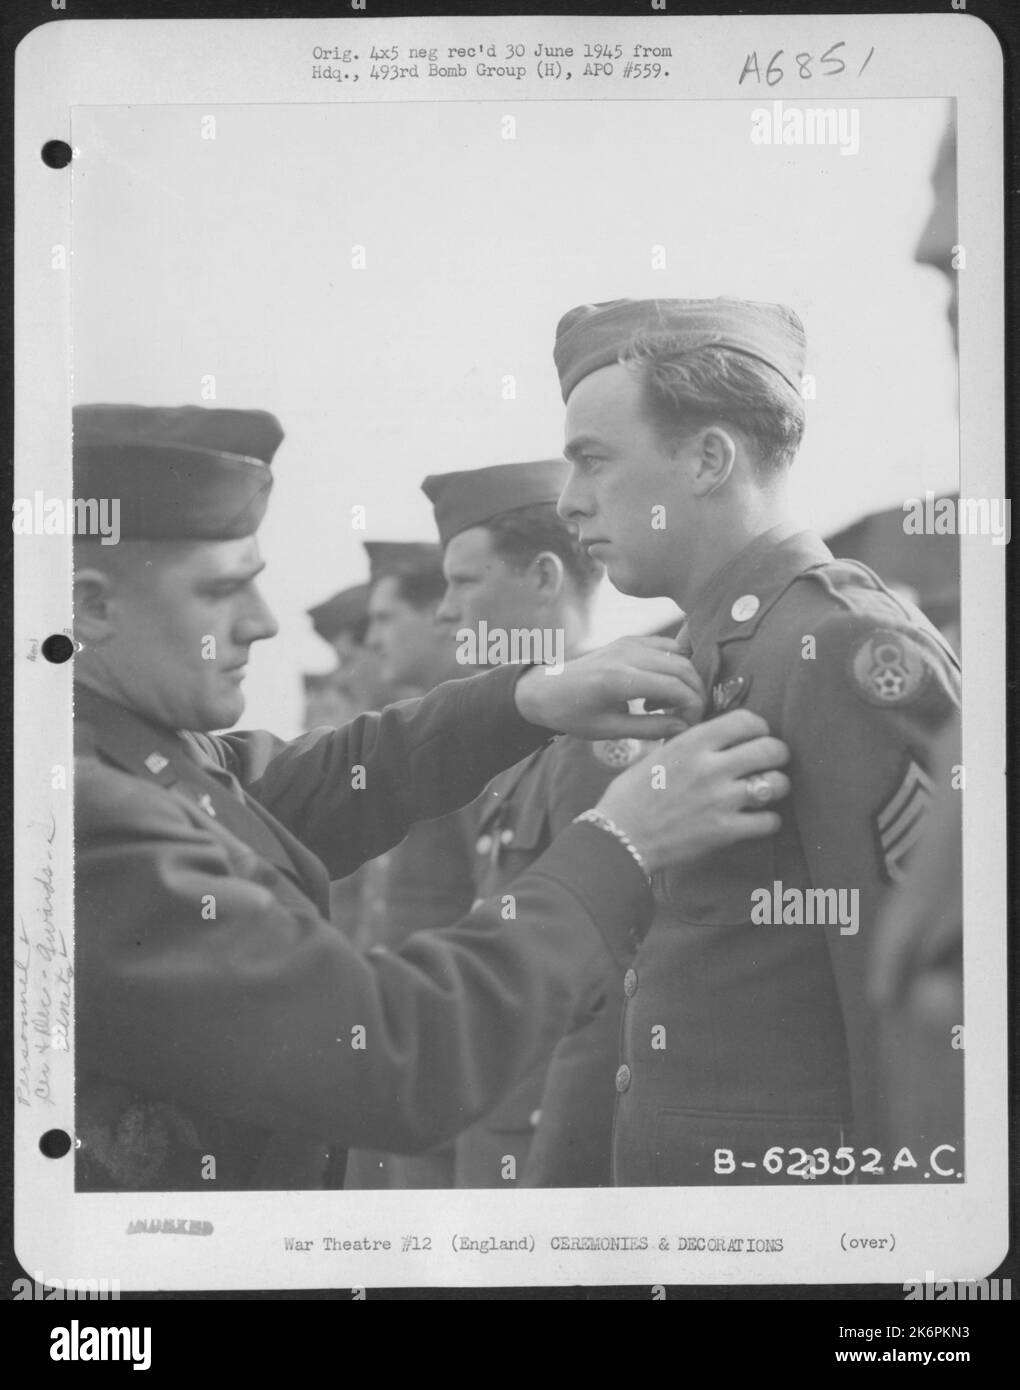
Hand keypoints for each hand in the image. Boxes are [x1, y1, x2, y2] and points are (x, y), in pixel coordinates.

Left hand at [513, 636, 705, 740]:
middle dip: (695, 693)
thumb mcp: (609, 729)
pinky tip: (657, 693)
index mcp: (618, 678)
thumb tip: (685, 728)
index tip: (692, 724)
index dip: (693, 706)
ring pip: (679, 655)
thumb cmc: (572, 714)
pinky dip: (674, 668)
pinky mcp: (630, 639)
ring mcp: (629, 642)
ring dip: (685, 681)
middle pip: (682, 667)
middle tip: (690, 718)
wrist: (545, 689)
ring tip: (667, 708)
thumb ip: (649, 728)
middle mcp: (627, 654)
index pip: (675, 686)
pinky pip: (667, 647)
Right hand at [594, 709, 789, 872]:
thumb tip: (717, 738)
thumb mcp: (657, 754)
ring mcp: (721, 800)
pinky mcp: (725, 831)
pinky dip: (769, 821)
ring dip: (777, 786)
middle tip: (771, 762)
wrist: (619, 837)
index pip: (747, 720)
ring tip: (767, 790)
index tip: (756, 736)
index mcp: (692, 743)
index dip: (759, 727)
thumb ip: (690, 744)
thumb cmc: (632, 795)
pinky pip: (769, 821)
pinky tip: (758, 819)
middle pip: (771, 749)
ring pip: (777, 784)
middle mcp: (711, 767)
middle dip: (777, 754)